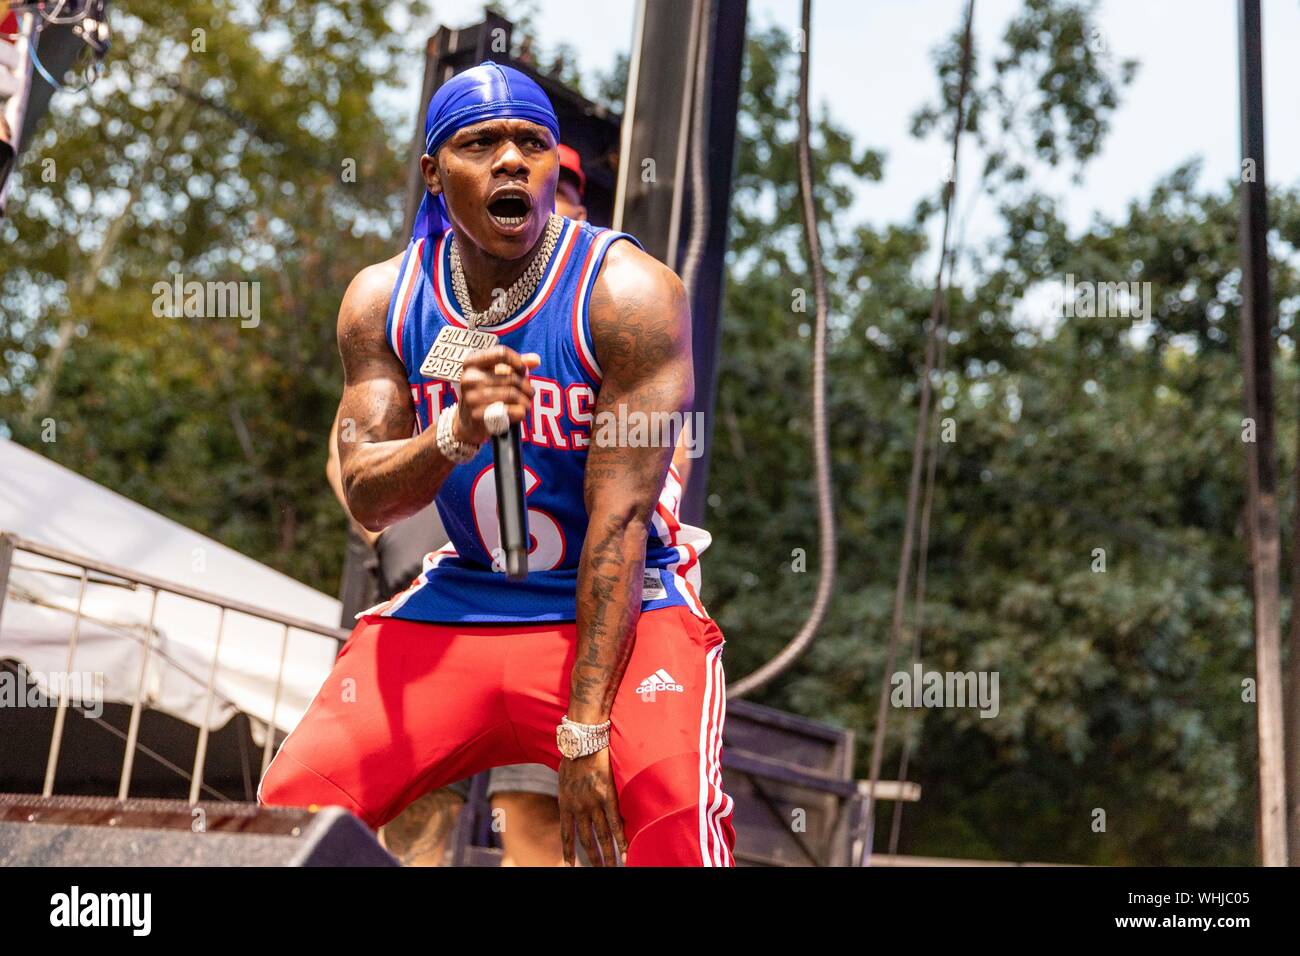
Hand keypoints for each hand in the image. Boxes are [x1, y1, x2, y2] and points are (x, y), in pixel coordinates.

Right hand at [455, 346, 540, 445]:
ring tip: (526, 403)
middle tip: (529, 393)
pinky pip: (512, 411)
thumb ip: (514, 365)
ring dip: (526, 401)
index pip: (501, 353)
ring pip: (514, 395)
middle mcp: (469, 378)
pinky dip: (521, 413)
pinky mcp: (480, 416)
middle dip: (526, 387)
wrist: (467, 422)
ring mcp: (472, 398)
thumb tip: (535, 360)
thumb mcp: (494, 375)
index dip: (518, 362)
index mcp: (471, 363)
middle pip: (512, 378)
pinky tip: (518, 413)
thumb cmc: (484, 394)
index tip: (523, 371)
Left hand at [558, 748, 626, 866]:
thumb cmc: (574, 754)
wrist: (583, 739)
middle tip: (599, 871)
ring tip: (613, 868)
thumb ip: (568, 793)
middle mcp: (578, 808)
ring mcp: (593, 803)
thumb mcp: (563, 777)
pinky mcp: (608, 796)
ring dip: (608, 855)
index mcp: (565, 803)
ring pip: (602, 836)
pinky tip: (625, 852)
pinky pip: (615, 823)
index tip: (570, 866)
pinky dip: (620, 840)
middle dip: (593, 859)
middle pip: (587, 840)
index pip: (567, 834)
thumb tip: (570, 800)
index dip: (568, 851)